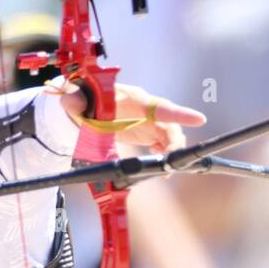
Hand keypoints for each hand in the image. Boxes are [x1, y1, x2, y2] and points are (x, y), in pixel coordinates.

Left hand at [56, 80, 205, 153]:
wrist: (82, 106)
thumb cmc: (83, 101)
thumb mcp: (77, 101)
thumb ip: (74, 100)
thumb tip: (69, 100)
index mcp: (131, 99)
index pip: (159, 105)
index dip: (180, 113)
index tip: (199, 119)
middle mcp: (144, 108)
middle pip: (170, 124)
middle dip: (175, 143)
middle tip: (170, 163)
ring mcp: (147, 120)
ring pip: (170, 135)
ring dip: (170, 151)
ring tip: (163, 168)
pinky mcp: (146, 131)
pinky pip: (164, 142)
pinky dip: (164, 153)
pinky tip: (158, 162)